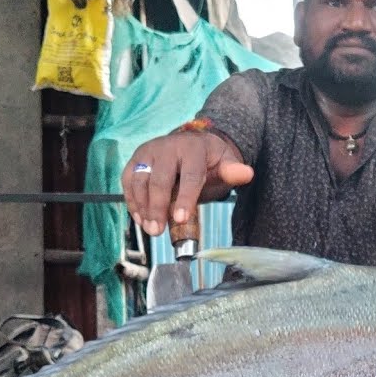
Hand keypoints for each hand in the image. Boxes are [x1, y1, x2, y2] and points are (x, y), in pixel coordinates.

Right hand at [122, 130, 253, 236]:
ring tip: (149, 228)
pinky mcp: (135, 160)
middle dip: (158, 207)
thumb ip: (233, 171)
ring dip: (142, 207)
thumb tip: (247, 173)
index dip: (185, 198)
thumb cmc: (208, 161)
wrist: (190, 145)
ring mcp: (148, 152)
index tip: (181, 219)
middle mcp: (167, 147)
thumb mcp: (224, 164)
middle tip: (157, 231)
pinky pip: (128, 181)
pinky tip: (140, 218)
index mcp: (193, 148)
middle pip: (160, 179)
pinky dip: (132, 201)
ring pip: (139, 180)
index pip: (190, 175)